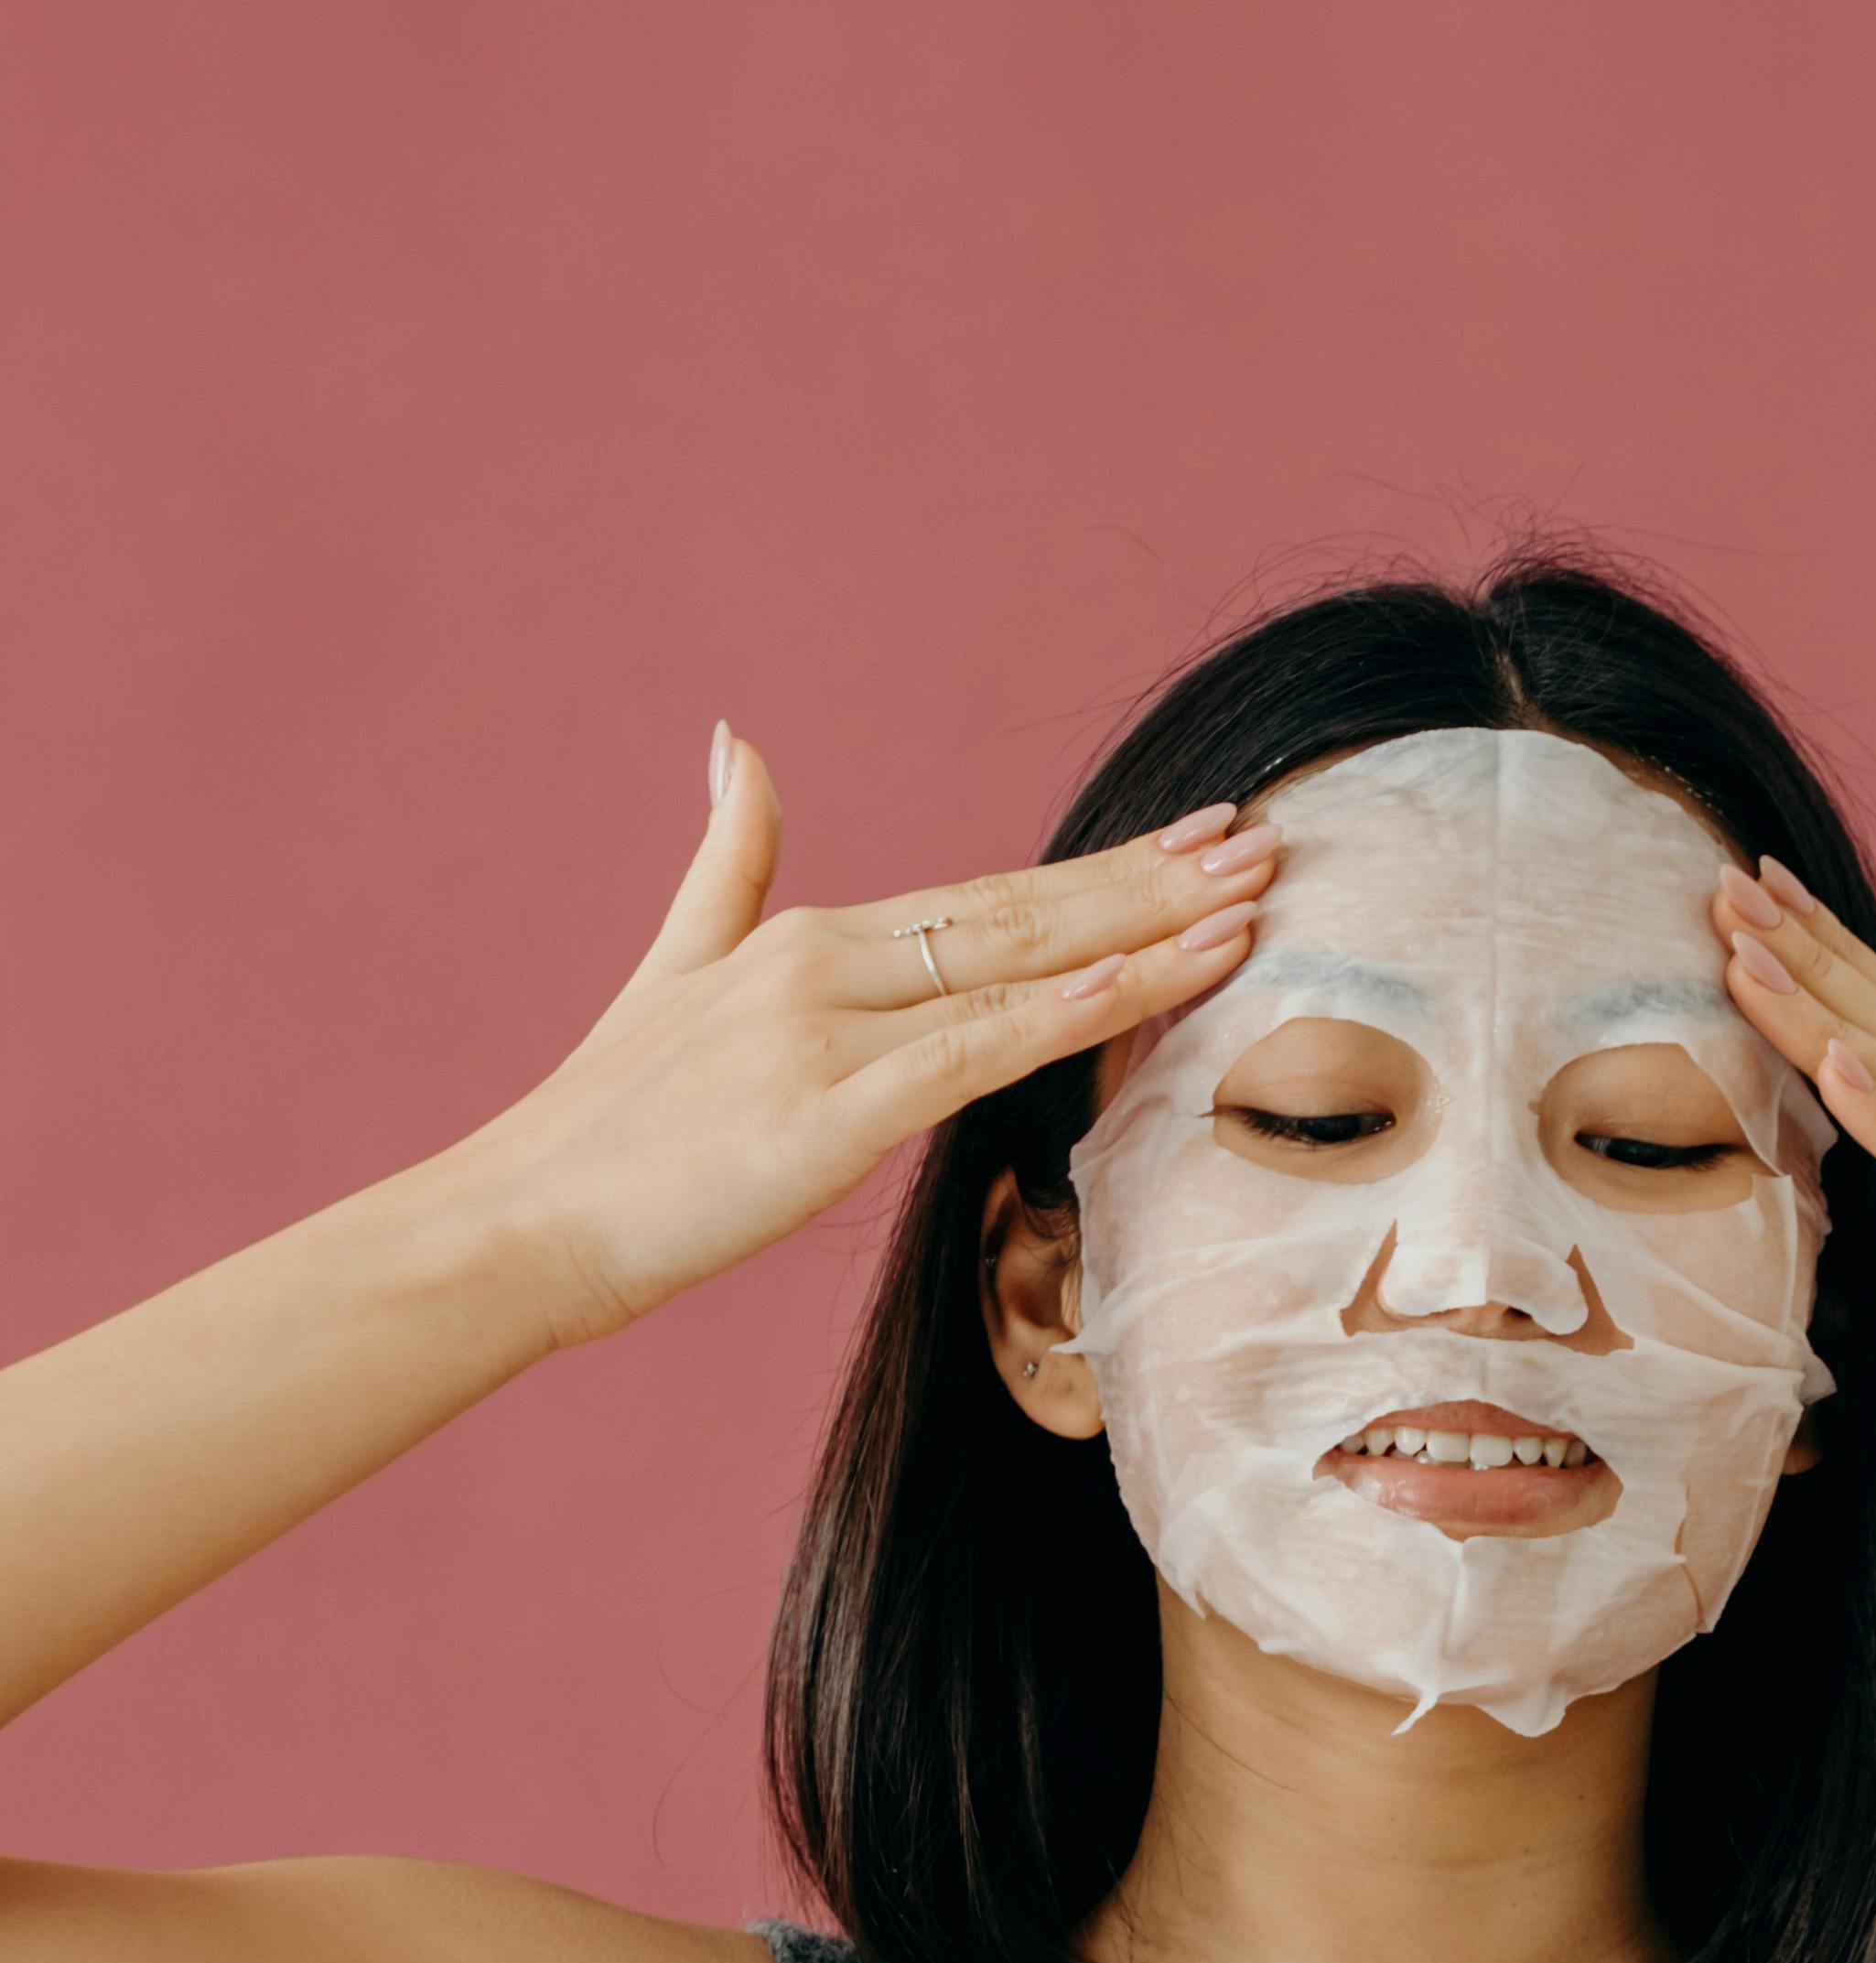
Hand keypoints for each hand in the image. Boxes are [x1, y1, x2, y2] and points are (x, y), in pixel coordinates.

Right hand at [466, 731, 1275, 1343]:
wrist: (520, 1220)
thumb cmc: (607, 1125)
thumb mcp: (674, 966)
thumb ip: (727, 858)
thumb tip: (737, 742)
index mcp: (810, 939)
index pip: (993, 895)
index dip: (1107, 870)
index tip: (1203, 837)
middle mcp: (826, 965)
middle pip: (1025, 914)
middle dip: (1156, 883)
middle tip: (1268, 845)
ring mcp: (826, 1034)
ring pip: (1018, 970)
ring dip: (1144, 937)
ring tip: (1248, 906)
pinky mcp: (827, 1115)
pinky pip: (975, 1054)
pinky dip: (1069, 1014)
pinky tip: (1148, 985)